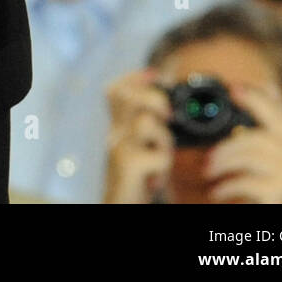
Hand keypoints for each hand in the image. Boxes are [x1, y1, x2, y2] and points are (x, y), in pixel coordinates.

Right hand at [104, 69, 172, 203]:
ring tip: (162, 154)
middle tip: (168, 114)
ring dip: (163, 138)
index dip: (133, 77)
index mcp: (117, 128)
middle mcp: (114, 134)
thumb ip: (145, 130)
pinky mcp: (128, 166)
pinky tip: (157, 177)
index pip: (115, 90)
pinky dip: (164, 164)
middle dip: (152, 97)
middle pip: (126, 96)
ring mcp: (118, 149)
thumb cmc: (135, 181)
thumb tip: (166, 110)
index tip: (155, 73)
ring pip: (145, 122)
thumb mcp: (138, 150)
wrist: (120, 208)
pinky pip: (156, 155)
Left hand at [203, 83, 281, 203]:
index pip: (277, 113)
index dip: (256, 98)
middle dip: (227, 145)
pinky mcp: (280, 192)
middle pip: (255, 138)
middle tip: (208, 155)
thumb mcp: (277, 154)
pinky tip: (216, 191)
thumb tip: (272, 87)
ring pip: (248, 157)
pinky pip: (246, 182)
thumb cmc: (277, 180)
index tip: (234, 88)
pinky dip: (227, 186)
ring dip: (223, 163)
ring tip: (208, 171)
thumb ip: (271, 126)